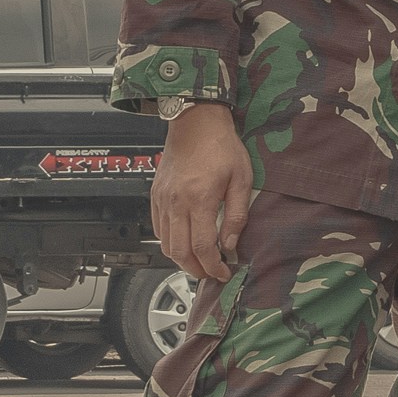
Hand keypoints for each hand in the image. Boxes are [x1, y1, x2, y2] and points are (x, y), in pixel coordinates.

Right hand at [152, 101, 251, 282]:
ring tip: (200, 262)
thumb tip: (231, 245)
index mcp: (199, 199)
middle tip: (212, 273)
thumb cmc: (221, 147)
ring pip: (165, 244)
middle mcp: (176, 203)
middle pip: (180, 252)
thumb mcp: (241, 180)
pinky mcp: (156, 196)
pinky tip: (186, 242)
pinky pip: (159, 229)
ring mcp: (162, 200)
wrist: (195, 123)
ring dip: (182, 259)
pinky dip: (171, 243)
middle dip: (196, 269)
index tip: (224, 272)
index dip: (214, 266)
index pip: (203, 247)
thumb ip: (236, 216)